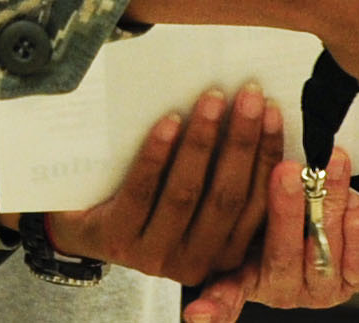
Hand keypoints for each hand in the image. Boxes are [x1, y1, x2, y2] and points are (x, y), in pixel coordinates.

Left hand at [45, 85, 281, 286]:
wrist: (84, 222)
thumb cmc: (153, 199)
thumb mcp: (198, 199)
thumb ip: (227, 174)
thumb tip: (258, 115)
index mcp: (225, 253)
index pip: (258, 202)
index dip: (268, 154)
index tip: (274, 111)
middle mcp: (195, 262)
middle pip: (227, 197)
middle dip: (242, 141)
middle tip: (250, 95)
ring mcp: (154, 256)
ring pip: (186, 193)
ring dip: (203, 141)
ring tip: (212, 99)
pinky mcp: (118, 241)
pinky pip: (143, 191)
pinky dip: (158, 154)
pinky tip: (169, 121)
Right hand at [180, 151, 358, 322]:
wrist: (344, 204)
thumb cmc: (295, 198)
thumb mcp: (259, 195)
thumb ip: (247, 188)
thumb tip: (228, 150)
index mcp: (246, 270)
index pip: (223, 293)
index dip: (210, 307)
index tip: (198, 313)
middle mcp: (279, 284)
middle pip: (280, 254)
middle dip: (286, 210)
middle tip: (286, 172)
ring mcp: (317, 285)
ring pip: (322, 250)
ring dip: (329, 202)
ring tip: (330, 165)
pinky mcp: (354, 280)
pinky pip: (358, 261)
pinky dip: (358, 232)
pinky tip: (355, 208)